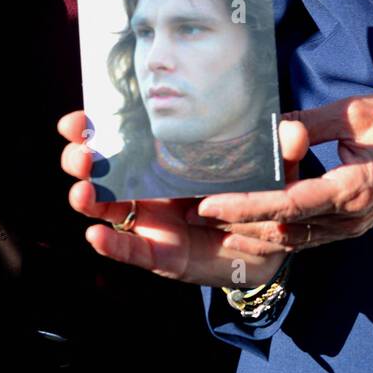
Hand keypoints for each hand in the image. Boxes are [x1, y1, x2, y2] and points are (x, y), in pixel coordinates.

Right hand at [57, 110, 310, 289]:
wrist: (269, 249)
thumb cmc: (260, 197)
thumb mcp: (273, 170)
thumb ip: (283, 152)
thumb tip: (294, 130)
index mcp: (164, 158)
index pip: (121, 138)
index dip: (93, 128)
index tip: (77, 118)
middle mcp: (148, 187)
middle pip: (102, 171)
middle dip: (81, 160)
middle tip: (79, 153)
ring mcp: (150, 222)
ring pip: (107, 210)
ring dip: (88, 200)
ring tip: (82, 192)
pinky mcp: (160, 254)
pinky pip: (132, 251)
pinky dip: (112, 245)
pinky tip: (96, 237)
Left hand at [188, 92, 372, 248]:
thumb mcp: (355, 111)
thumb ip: (309, 124)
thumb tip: (268, 132)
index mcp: (353, 189)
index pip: (286, 205)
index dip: (245, 205)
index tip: (209, 203)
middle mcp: (351, 217)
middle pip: (283, 229)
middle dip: (236, 223)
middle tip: (194, 213)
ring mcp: (353, 225)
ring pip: (292, 238)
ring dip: (252, 230)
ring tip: (211, 219)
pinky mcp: (352, 222)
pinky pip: (306, 234)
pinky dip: (274, 229)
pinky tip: (249, 219)